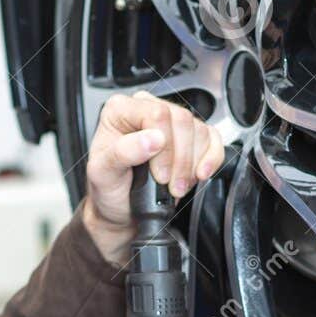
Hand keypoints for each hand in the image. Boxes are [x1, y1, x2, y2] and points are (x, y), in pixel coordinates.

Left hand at [80, 91, 225, 264]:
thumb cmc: (109, 188)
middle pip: (181, 120)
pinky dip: (212, 158)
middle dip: (180, 159)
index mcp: (121, 110)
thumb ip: (122, 153)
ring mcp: (171, 121)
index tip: (159, 175)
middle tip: (170, 185)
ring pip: (198, 130)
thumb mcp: (103, 174)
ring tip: (177, 185)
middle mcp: (147, 109)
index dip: (164, 148)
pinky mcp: (190, 135)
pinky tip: (200, 174)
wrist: (121, 208)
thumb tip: (152, 139)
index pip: (157, 114)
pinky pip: (212, 138)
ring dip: (192, 164)